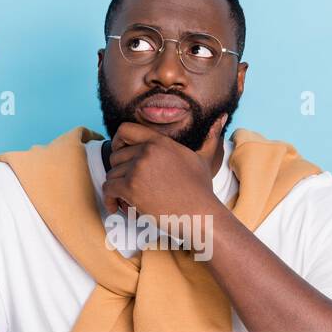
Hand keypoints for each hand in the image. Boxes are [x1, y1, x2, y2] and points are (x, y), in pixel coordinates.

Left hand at [102, 117, 226, 222]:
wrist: (200, 215)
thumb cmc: (201, 191)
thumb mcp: (204, 159)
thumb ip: (208, 138)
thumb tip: (222, 116)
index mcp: (160, 142)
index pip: (125, 129)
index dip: (117, 141)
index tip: (120, 154)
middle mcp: (147, 151)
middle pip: (116, 156)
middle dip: (119, 172)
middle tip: (128, 187)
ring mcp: (138, 168)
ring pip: (112, 174)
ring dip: (116, 189)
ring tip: (127, 201)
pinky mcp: (131, 187)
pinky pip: (108, 189)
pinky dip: (109, 200)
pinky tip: (117, 207)